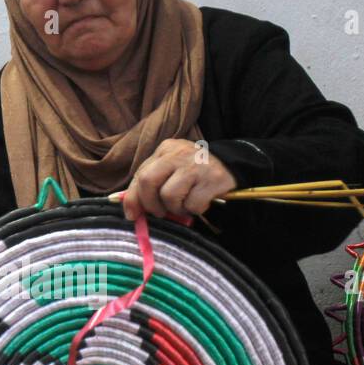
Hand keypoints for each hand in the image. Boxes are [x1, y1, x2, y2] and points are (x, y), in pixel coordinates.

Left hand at [113, 139, 236, 221]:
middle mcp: (178, 153)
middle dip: (150, 204)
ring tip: (185, 204)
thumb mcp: (172, 169)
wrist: (233, 164)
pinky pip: (192, 204)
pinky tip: (201, 202)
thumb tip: (130, 209)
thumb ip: (152, 183)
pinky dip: (194, 210)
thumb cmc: (195, 172)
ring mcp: (196, 165)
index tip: (132, 214)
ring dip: (175, 208)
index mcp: (165, 149)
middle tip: (161, 212)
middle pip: (148, 181)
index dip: (132, 198)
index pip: (140, 174)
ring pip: (169, 195)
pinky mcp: (212, 179)